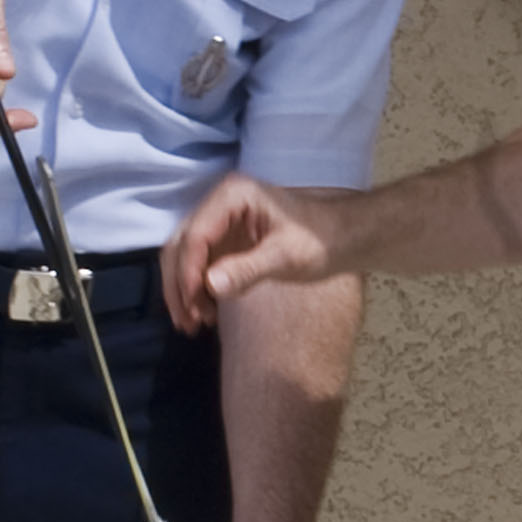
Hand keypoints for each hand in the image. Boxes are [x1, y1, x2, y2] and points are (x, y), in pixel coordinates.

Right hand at [166, 173, 348, 327]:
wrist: (341, 238)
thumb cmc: (320, 240)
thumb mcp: (287, 256)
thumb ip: (248, 269)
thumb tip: (210, 286)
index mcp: (232, 195)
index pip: (196, 235)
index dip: (188, 273)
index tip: (193, 308)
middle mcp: (218, 204)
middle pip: (181, 245)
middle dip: (180, 286)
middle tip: (188, 324)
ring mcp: (219, 222)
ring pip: (184, 257)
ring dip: (184, 291)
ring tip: (195, 325)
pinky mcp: (224, 240)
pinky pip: (199, 265)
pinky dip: (197, 290)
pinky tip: (207, 314)